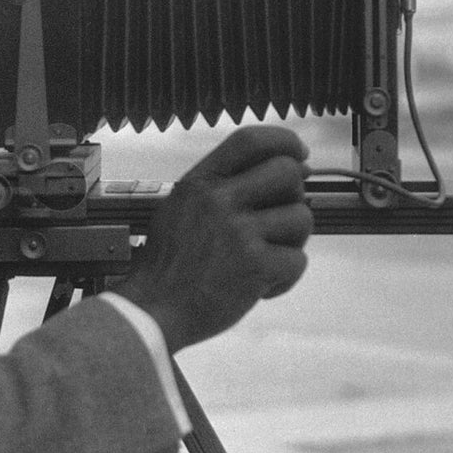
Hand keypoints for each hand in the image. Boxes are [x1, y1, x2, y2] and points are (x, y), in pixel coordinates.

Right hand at [113, 125, 311, 354]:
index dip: (284, 142)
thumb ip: (224, 188)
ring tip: (264, 260)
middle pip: (288, 173)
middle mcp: (218, 201)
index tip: (300, 156)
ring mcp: (238, 233)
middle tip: (279, 222)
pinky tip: (260, 286)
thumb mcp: (181, 210)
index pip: (250, 140)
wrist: (151, 312)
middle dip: (295, 196)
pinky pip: (298, 261)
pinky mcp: (254, 266)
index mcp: (199, 183)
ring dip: (292, 242)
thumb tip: (297, 170)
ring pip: (301, 218)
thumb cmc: (170, 267)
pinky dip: (284, 278)